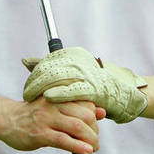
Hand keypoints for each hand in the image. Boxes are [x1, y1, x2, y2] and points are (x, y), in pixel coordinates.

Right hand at [0, 97, 104, 153]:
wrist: (7, 119)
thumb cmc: (34, 113)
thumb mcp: (56, 106)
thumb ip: (78, 108)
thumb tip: (102, 112)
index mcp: (60, 96)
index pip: (87, 104)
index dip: (95, 118)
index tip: (95, 128)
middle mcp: (55, 104)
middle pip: (86, 116)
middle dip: (95, 131)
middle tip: (94, 141)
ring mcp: (47, 118)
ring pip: (77, 127)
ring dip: (90, 140)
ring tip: (93, 148)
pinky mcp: (40, 134)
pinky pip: (64, 140)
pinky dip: (78, 146)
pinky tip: (86, 151)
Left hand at [21, 47, 148, 123]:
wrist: (126, 93)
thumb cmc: (99, 84)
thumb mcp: (75, 71)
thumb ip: (53, 67)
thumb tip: (27, 61)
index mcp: (76, 55)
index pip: (48, 60)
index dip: (35, 73)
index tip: (28, 85)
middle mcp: (81, 61)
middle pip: (50, 68)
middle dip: (35, 82)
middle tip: (27, 94)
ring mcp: (87, 74)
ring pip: (57, 78)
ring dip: (41, 89)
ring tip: (32, 99)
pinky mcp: (93, 88)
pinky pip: (72, 90)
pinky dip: (59, 94)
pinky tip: (48, 98)